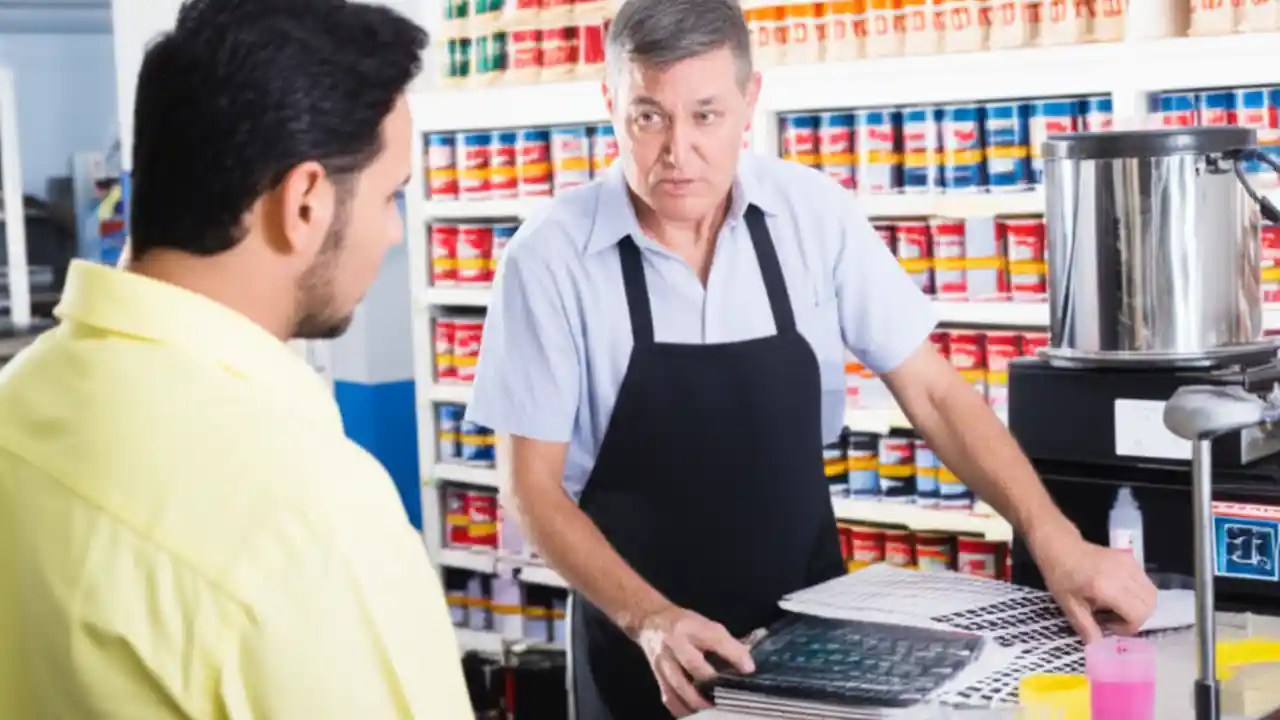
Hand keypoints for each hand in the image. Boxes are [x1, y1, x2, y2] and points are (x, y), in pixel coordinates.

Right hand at [635, 604, 755, 716]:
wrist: (650, 622)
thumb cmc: (683, 623)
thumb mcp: (704, 623)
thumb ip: (724, 641)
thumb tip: (747, 661)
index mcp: (691, 625)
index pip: (715, 638)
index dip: (734, 654)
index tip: (749, 668)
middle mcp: (675, 642)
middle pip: (693, 664)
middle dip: (713, 682)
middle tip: (731, 695)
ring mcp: (663, 661)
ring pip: (680, 686)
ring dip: (699, 702)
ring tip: (716, 710)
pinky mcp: (657, 676)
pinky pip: (670, 697)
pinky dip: (684, 709)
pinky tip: (697, 713)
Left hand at [1032, 529, 1157, 642]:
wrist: (1060, 546)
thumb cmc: (1060, 575)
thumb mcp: (1068, 605)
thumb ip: (1086, 628)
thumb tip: (1099, 649)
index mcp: (1106, 586)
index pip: (1138, 613)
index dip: (1128, 627)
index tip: (1109, 626)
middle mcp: (1123, 573)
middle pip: (1149, 605)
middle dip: (1136, 618)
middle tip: (1114, 619)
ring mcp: (1129, 563)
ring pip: (1151, 594)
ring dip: (1139, 606)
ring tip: (1116, 607)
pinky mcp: (1131, 559)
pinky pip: (1145, 583)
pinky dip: (1138, 594)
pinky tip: (1118, 594)